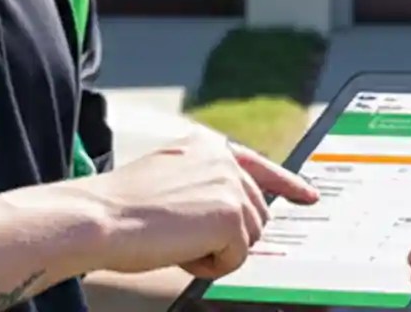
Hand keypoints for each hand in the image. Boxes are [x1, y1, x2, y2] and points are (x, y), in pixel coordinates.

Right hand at [88, 126, 318, 277]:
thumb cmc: (122, 206)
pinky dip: (211, 265)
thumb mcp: (170, 179)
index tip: (309, 196)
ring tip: (174, 239)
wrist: (101, 217)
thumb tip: (236, 213)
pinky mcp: (232, 215)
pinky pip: (238, 258)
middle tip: (182, 239)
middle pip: (255, 213)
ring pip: (248, 238)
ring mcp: (231, 184)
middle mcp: (224, 158)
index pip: (258, 165)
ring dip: (216, 250)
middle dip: (227, 236)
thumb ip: (205, 184)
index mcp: (206, 145)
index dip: (288, 183)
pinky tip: (179, 250)